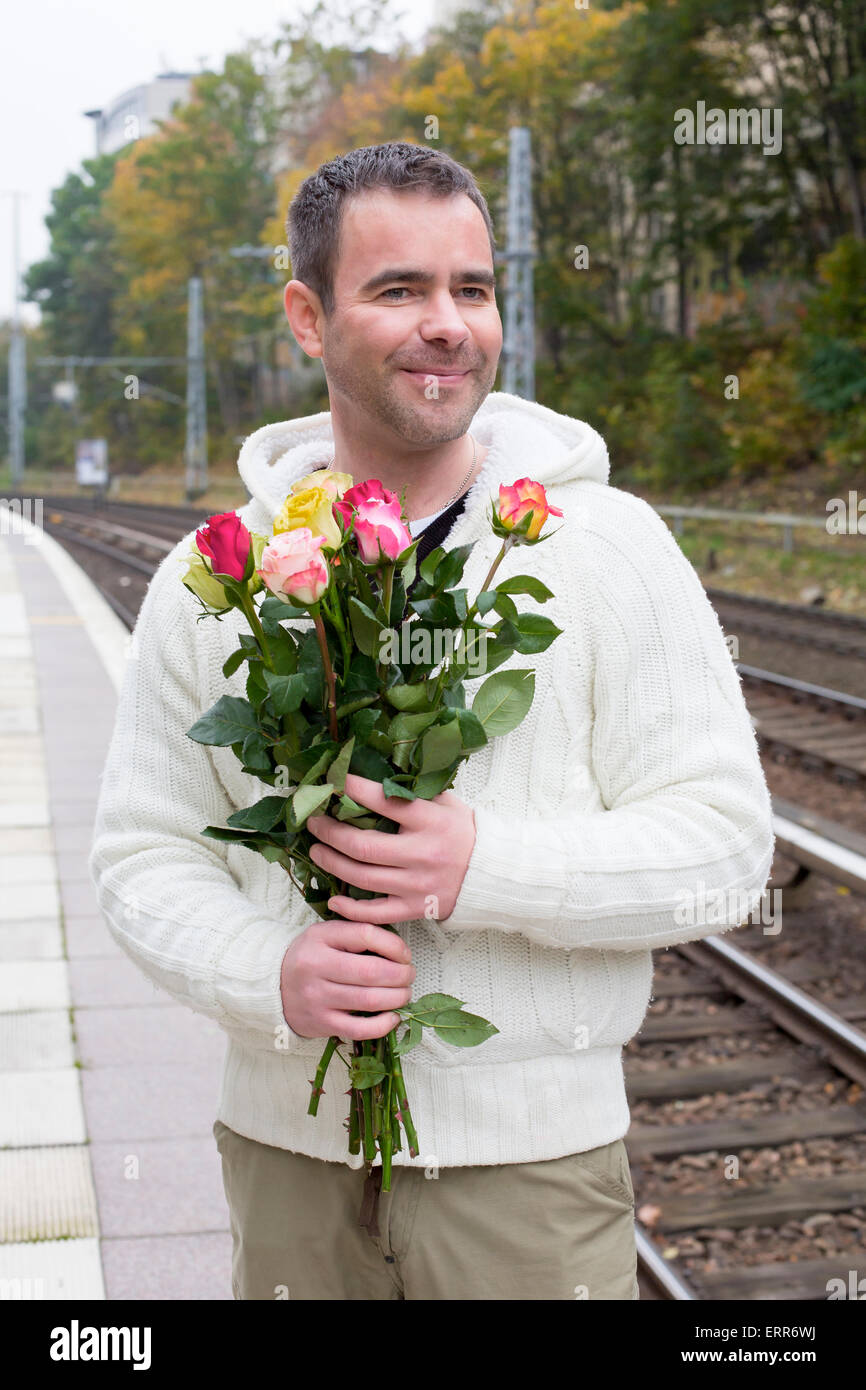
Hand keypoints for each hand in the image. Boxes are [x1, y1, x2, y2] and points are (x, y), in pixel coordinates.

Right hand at [280, 918, 415, 1040]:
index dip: (394, 945)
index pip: (366, 935)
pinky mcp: (322, 1024)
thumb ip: (356, 933)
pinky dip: (383, 1024)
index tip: (405, 954)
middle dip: (401, 974)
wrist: (273, 985)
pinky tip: (393, 1017)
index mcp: (320, 939)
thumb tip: (398, 948)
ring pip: (370, 1000)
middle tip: (409, 975)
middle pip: (372, 971)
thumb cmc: (310, 957)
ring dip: (397, 998)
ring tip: (404, 993)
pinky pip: (360, 1029)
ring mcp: (318, 998)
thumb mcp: (326, 934)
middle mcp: (316, 968)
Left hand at [307, 773, 475, 925]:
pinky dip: (350, 908)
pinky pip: (376, 913)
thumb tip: (369, 773)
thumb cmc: (462, 832)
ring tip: (316, 850)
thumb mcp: (445, 802)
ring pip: (362, 877)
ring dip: (332, 863)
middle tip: (313, 822)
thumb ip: (412, 790)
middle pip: (363, 845)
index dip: (353, 790)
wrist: (491, 873)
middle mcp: (422, 853)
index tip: (333, 782)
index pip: (384, 801)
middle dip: (330, 832)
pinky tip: (333, 898)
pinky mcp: (414, 908)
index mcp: (430, 821)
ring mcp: (417, 884)